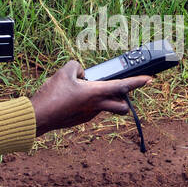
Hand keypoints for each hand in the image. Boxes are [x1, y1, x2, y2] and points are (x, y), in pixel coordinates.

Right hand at [30, 61, 152, 136]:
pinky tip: (71, 97)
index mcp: (95, 93)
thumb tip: (82, 73)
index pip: (122, 86)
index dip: (138, 81)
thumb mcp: (64, 72)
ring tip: (85, 89)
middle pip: (122, 107)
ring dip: (102, 98)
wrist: (38, 117)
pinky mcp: (80, 120)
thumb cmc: (51, 95)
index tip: (149, 79)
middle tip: (121, 91)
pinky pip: (90, 109)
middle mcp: (96, 106)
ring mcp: (89, 115)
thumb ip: (77, 66)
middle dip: (125, 100)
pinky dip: (87, 102)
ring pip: (104, 106)